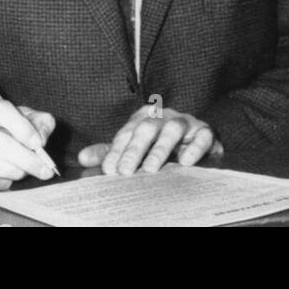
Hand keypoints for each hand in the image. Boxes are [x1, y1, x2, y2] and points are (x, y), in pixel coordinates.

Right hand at [0, 92, 56, 191]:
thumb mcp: (17, 115)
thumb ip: (37, 121)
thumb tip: (43, 139)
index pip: (0, 111)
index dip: (22, 128)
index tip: (39, 144)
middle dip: (27, 160)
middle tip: (45, 171)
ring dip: (16, 172)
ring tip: (24, 171)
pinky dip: (2, 182)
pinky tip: (6, 176)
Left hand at [78, 104, 218, 175]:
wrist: (197, 137)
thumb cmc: (160, 144)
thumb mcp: (133, 147)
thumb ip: (110, 152)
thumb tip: (82, 158)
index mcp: (142, 118)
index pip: (126, 133)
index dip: (117, 151)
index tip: (109, 170)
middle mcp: (162, 116)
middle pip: (146, 128)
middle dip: (134, 150)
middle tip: (125, 171)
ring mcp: (185, 122)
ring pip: (172, 129)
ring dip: (161, 148)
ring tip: (151, 168)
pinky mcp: (205, 131)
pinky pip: (202, 136)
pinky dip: (194, 148)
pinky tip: (185, 162)